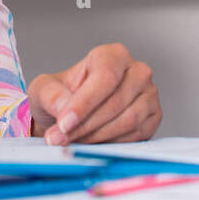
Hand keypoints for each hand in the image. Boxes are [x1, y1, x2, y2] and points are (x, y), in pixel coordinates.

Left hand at [28, 43, 160, 145]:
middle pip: (115, 102)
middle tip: (61, 139)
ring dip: (97, 137)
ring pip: (128, 121)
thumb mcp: (44, 90)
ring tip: (73, 142)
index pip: (104, 78)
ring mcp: (149, 94)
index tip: (64, 123)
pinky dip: (112, 144)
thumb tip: (64, 107)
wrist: (74, 113)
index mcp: (113, 55)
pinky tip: (92, 144)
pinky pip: (136, 135)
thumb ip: (51, 95)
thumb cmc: (62, 96)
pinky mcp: (153, 117)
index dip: (84, 103)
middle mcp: (137, 71)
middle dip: (85, 126)